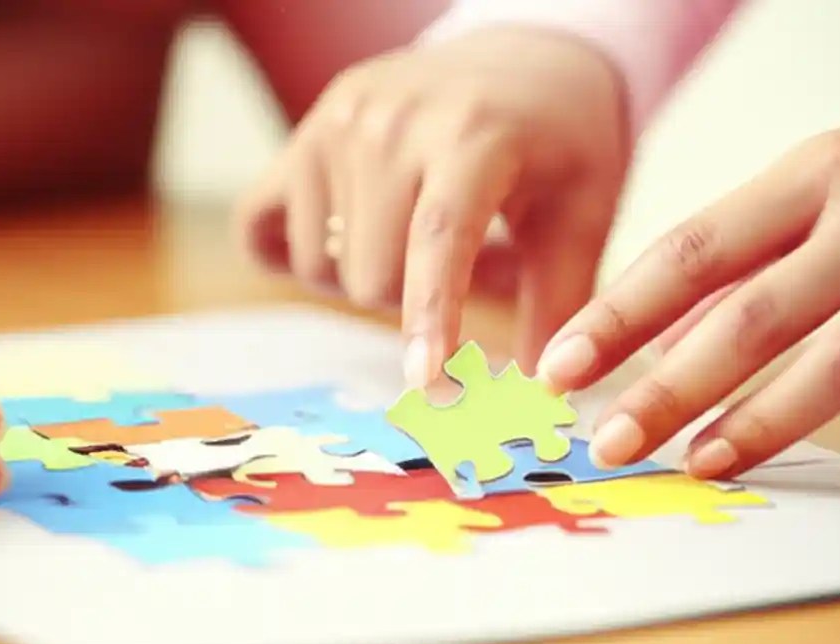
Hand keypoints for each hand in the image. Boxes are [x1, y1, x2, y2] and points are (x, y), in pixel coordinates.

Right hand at [236, 27, 630, 383]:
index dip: (430, 317)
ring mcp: (336, 123)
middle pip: (373, 278)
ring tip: (413, 238)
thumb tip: (545, 393)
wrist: (523, 54)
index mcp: (472, 136)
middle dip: (413, 305)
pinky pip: (258, 226)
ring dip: (363, 278)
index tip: (425, 382)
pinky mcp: (303, 133)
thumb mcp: (581, 213)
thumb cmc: (560, 142)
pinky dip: (290, 253)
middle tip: (458, 268)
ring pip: (321, 267)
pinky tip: (337, 241)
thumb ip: (561, 304)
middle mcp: (391, 122)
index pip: (438, 239)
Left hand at [537, 91, 839, 491]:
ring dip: (766, 422)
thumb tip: (656, 341)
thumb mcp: (827, 182)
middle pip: (753, 315)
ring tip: (702, 462)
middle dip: (672, 388)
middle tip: (613, 442)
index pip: (693, 250)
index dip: (619, 314)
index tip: (560, 366)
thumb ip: (749, 254)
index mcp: (814, 175)